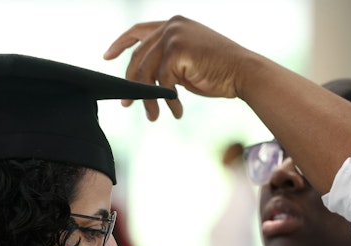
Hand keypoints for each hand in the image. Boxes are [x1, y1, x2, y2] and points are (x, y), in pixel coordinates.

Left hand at [104, 15, 248, 120]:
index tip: (106, 57)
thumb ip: (166, 63)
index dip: (120, 44)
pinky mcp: (176, 50)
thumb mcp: (187, 63)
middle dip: (131, 85)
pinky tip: (177, 110)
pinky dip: (167, 100)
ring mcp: (174, 36)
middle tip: (128, 105)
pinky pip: (161, 82)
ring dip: (149, 99)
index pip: (138, 31)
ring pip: (146, 72)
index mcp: (174, 24)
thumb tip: (143, 80)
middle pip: (138, 57)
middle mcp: (172, 25)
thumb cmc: (219, 71)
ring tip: (155, 116)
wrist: (243, 73)